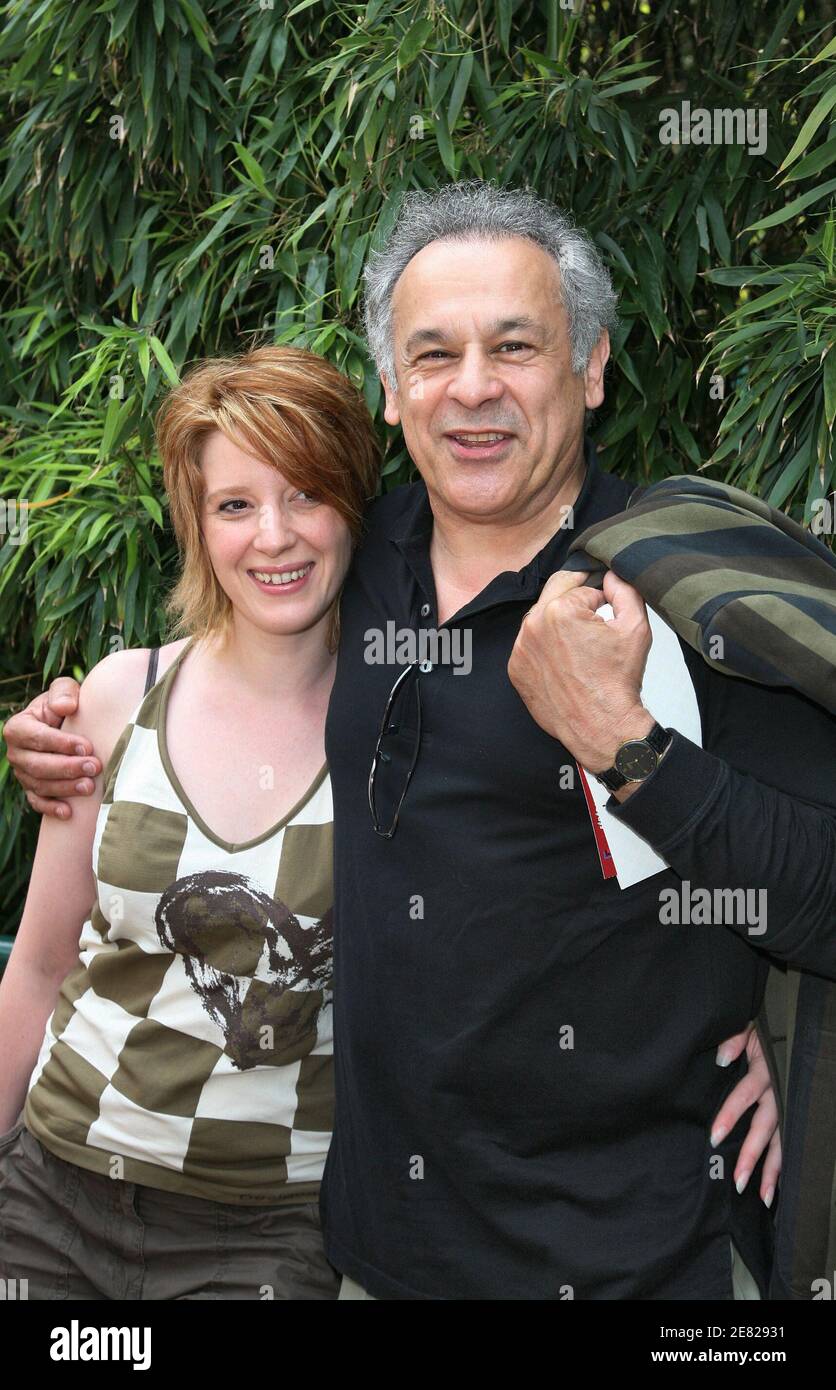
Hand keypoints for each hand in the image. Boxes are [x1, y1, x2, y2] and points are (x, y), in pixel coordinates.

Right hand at [1, 677, 98, 818]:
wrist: (68, 726)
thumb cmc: (66, 706)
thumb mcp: (64, 691)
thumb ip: (63, 692)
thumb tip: (65, 707)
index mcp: (18, 727)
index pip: (38, 738)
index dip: (62, 743)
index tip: (87, 746)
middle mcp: (16, 753)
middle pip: (38, 765)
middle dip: (67, 767)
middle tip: (94, 767)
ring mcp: (23, 773)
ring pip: (40, 785)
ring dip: (65, 788)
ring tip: (90, 787)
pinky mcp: (32, 789)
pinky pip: (37, 802)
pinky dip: (51, 809)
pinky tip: (68, 812)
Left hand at [507, 568, 653, 771]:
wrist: (601, 726)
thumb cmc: (616, 683)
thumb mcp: (635, 628)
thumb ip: (625, 590)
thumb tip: (612, 574)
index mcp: (560, 610)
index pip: (581, 585)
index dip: (599, 598)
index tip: (606, 614)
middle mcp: (533, 625)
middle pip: (555, 595)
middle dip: (575, 602)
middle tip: (592, 624)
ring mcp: (520, 648)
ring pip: (541, 619)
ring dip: (558, 624)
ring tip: (580, 647)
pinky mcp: (515, 668)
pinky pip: (530, 644)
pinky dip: (545, 647)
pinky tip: (565, 663)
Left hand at [711, 1022, 780, 1206]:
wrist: (790, 1030)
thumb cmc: (762, 1032)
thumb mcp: (748, 1027)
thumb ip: (734, 1040)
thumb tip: (722, 1058)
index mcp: (764, 1070)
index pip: (744, 1096)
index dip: (730, 1115)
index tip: (714, 1136)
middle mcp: (779, 1091)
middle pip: (764, 1127)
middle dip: (752, 1154)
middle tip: (738, 1180)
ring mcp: (788, 1104)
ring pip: (782, 1141)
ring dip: (773, 1169)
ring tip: (764, 1197)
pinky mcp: (793, 1112)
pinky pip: (791, 1140)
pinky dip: (786, 1164)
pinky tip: (780, 1187)